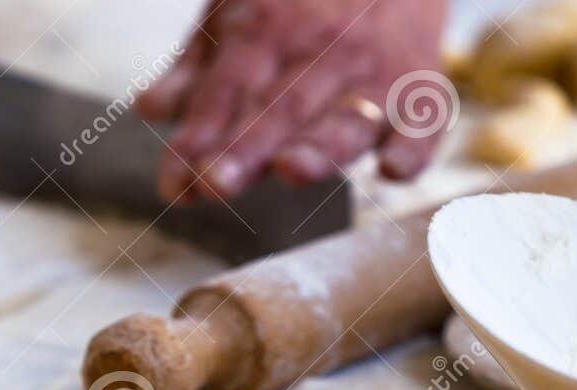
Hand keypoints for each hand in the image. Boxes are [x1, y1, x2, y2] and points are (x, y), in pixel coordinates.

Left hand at [138, 0, 449, 201]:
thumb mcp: (235, 10)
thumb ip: (195, 67)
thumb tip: (151, 110)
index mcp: (271, 23)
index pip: (229, 88)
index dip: (200, 134)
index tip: (172, 182)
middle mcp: (326, 48)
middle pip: (282, 108)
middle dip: (247, 148)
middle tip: (214, 185)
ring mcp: (376, 72)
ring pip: (348, 119)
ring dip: (322, 148)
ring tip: (290, 169)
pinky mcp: (420, 91)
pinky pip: (425, 124)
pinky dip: (414, 148)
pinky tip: (392, 170)